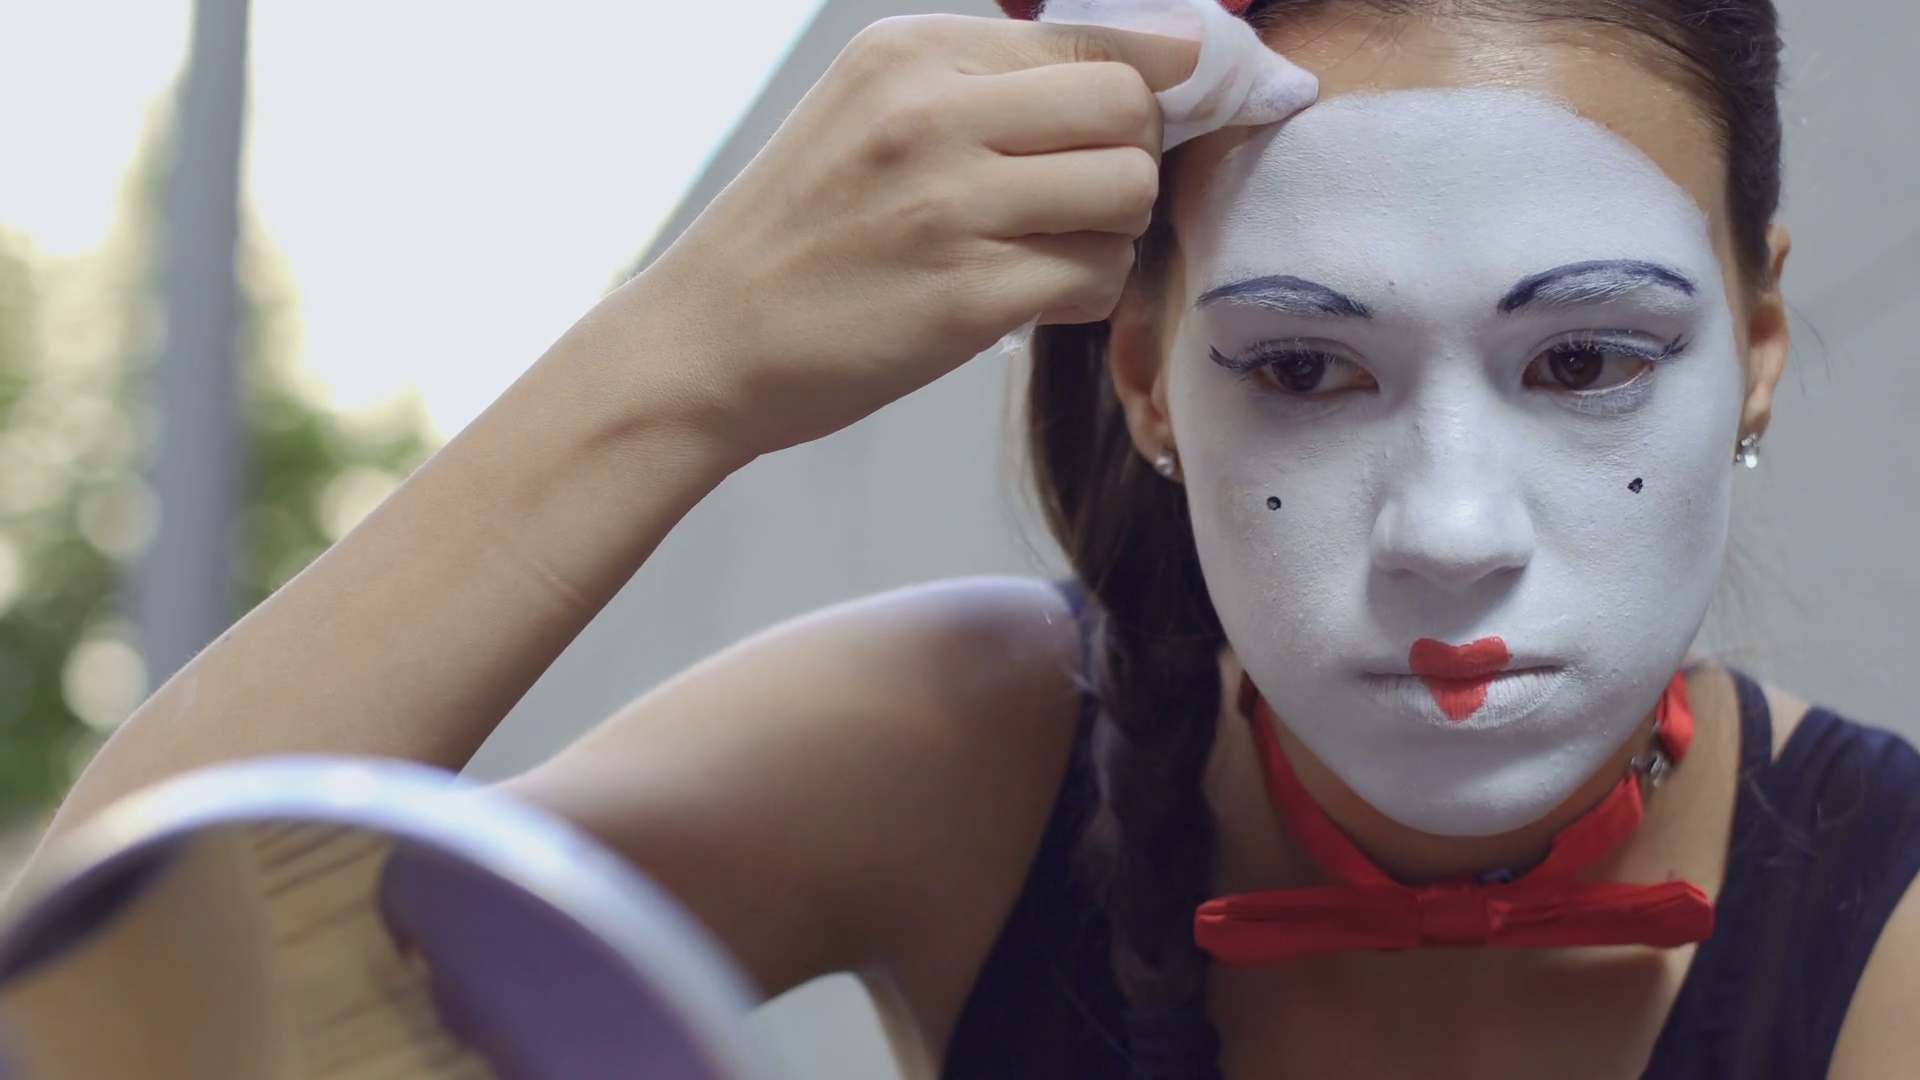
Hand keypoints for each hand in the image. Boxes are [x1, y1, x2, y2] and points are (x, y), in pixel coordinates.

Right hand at [632, 14, 1198, 458]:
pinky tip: (1032, 298)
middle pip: (1128, 107)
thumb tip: (1150, 62)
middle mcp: (931, 115)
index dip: (1153, 77)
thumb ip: (983, 86)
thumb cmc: (800, 233)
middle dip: (1134, 156)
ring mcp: (950, 206)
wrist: (706, 341)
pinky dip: (1085, 293)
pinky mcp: (967, 297)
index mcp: (910, 53)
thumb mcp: (868, 112)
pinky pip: (1097, 276)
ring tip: (1055, 250)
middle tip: (1087, 196)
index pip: (1093, 37)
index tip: (1163, 106)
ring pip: (1128, 192)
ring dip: (1114, 231)